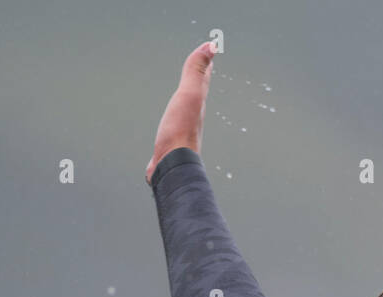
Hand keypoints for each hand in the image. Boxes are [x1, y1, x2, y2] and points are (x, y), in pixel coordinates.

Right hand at [146, 41, 216, 185]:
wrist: (172, 166)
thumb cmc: (180, 130)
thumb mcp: (190, 94)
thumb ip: (196, 70)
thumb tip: (212, 45)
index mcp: (197, 103)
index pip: (203, 77)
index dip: (206, 62)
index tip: (211, 48)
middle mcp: (192, 115)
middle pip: (198, 92)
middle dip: (200, 77)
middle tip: (203, 66)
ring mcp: (182, 129)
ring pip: (186, 109)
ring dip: (188, 98)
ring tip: (189, 93)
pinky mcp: (170, 142)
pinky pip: (173, 124)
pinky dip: (174, 118)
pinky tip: (171, 124)